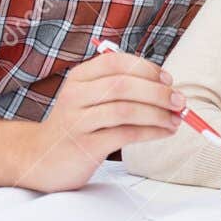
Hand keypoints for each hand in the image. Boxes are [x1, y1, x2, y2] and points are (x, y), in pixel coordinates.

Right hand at [17, 48, 182, 191]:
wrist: (41, 158)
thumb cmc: (78, 125)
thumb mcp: (91, 98)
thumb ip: (123, 88)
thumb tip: (169, 87)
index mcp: (79, 77)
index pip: (116, 62)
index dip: (147, 68)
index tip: (168, 79)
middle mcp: (75, 95)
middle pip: (123, 85)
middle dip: (158, 92)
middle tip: (180, 101)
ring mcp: (77, 121)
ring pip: (125, 110)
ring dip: (157, 114)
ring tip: (176, 120)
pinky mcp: (83, 146)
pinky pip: (124, 134)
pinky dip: (151, 131)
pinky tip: (164, 132)